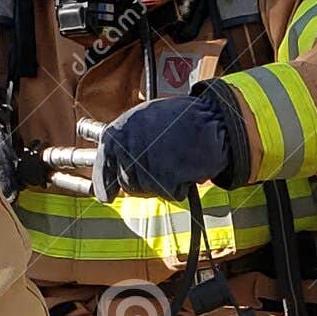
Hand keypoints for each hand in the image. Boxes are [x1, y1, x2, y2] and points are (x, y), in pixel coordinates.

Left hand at [90, 90, 231, 201]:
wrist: (212, 119)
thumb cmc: (181, 119)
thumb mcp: (143, 120)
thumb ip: (124, 143)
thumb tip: (112, 168)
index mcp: (118, 132)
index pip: (104, 165)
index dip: (104, 184)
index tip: (107, 196)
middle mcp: (126, 148)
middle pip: (128, 183)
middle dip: (143, 181)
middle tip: (163, 165)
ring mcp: (144, 164)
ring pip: (148, 190)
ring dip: (163, 182)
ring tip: (176, 160)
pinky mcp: (164, 178)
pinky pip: (169, 193)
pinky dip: (180, 185)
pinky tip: (186, 167)